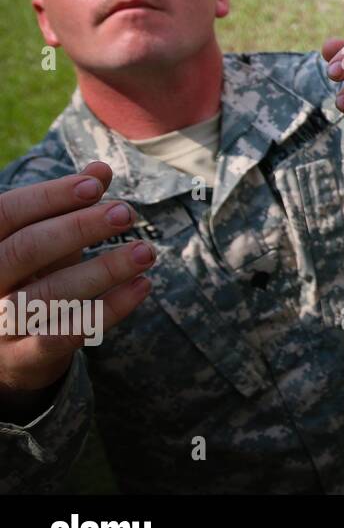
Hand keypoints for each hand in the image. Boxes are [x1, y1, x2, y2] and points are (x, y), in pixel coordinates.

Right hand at [0, 162, 153, 409]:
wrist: (3, 352)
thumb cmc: (25, 278)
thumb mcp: (38, 238)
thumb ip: (67, 205)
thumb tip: (102, 168)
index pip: (5, 214)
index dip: (49, 197)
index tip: (96, 185)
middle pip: (25, 251)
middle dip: (78, 228)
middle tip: (126, 213)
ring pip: (47, 295)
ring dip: (102, 270)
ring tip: (146, 251)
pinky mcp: (24, 358)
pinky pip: (66, 334)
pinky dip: (108, 309)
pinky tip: (142, 286)